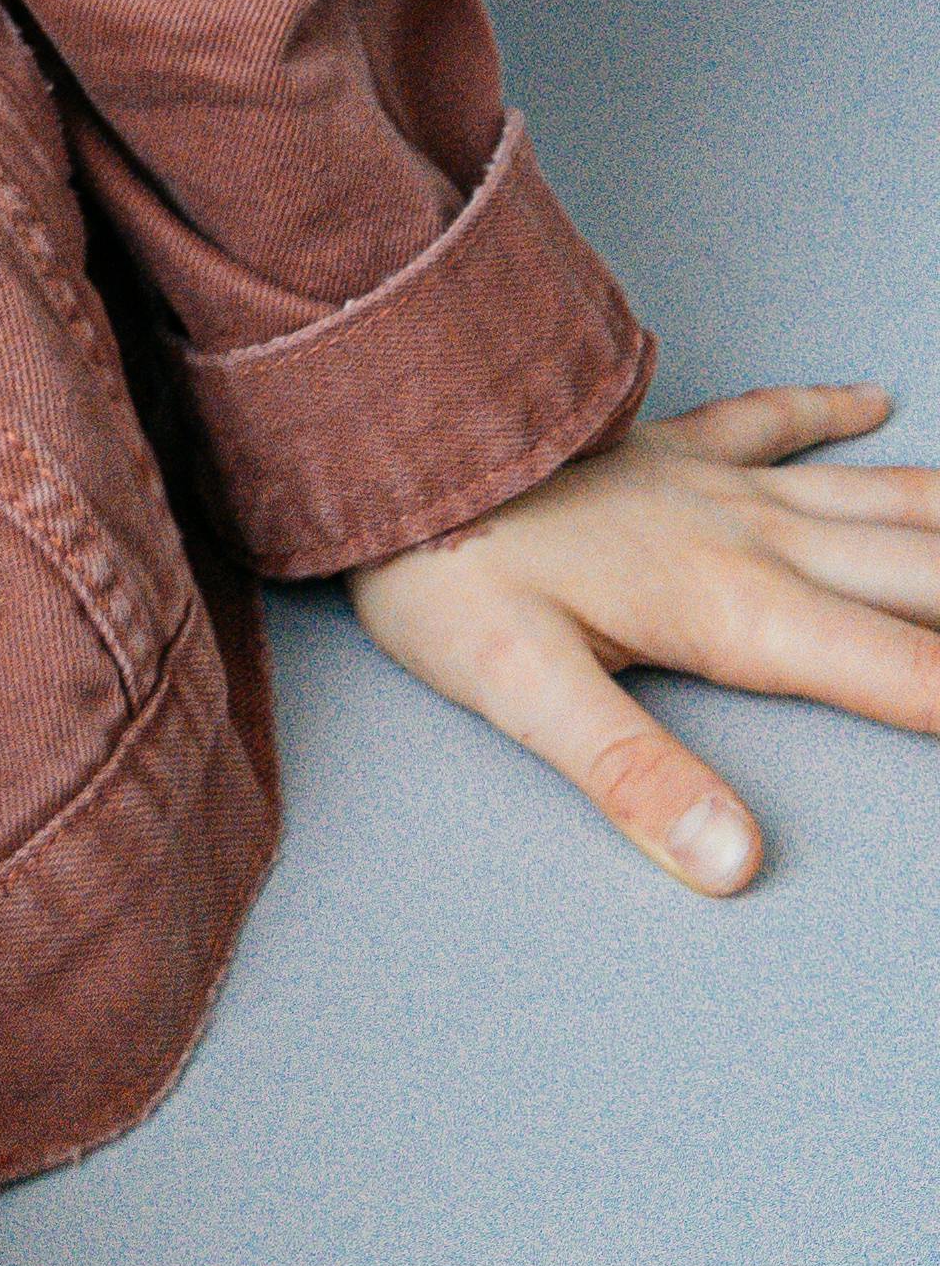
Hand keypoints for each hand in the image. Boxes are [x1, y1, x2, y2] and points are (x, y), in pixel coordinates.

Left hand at [348, 381, 939, 889]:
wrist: (379, 433)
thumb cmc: (440, 566)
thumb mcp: (525, 690)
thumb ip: (636, 776)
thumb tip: (735, 864)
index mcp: (737, 609)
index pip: (908, 679)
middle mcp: (753, 537)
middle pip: (926, 578)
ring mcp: (714, 482)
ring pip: (879, 498)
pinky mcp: (665, 446)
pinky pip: (773, 419)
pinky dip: (835, 413)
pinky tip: (880, 401)